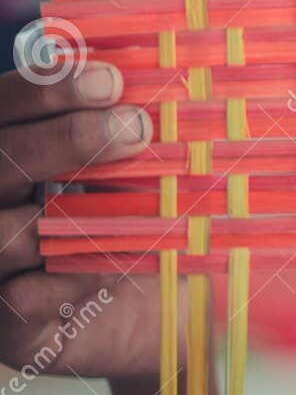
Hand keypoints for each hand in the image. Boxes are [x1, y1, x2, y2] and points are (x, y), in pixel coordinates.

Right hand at [0, 64, 165, 394]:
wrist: (178, 309)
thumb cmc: (163, 213)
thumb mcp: (154, 161)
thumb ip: (137, 118)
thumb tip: (163, 67)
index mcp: (11, 148)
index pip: (3, 106)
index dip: (45, 89)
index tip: (111, 81)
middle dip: (64, 139)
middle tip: (137, 128)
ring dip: (74, 214)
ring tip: (146, 203)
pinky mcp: (6, 327)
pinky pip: (19, 297)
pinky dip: (73, 276)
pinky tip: (117, 267)